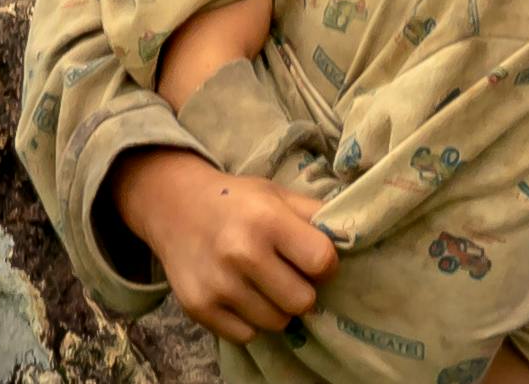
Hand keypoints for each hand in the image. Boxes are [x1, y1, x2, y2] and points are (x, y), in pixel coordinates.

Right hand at [112, 147, 341, 336]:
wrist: (172, 205)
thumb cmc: (235, 201)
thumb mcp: (275, 194)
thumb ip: (315, 215)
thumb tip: (355, 239)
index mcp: (266, 219)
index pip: (322, 262)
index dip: (323, 263)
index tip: (310, 257)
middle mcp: (241, 253)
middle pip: (303, 302)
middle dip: (300, 290)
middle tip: (285, 274)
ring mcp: (218, 284)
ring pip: (277, 323)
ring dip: (275, 307)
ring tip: (261, 283)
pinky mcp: (199, 308)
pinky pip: (247, 334)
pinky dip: (248, 320)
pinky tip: (239, 294)